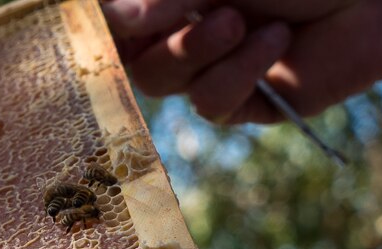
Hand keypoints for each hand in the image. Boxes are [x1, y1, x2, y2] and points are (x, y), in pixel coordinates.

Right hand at [101, 0, 381, 122]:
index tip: (117, 16)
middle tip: (215, 12)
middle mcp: (178, 35)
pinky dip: (239, 72)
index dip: (105, 25)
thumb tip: (114, 17)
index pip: (113, 24)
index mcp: (168, 4)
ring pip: (162, 84)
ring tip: (244, 24)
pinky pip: (210, 104)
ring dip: (201, 53)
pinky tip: (276, 43)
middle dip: (166, 38)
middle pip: (131, 59)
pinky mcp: (238, 103)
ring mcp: (206, 71)